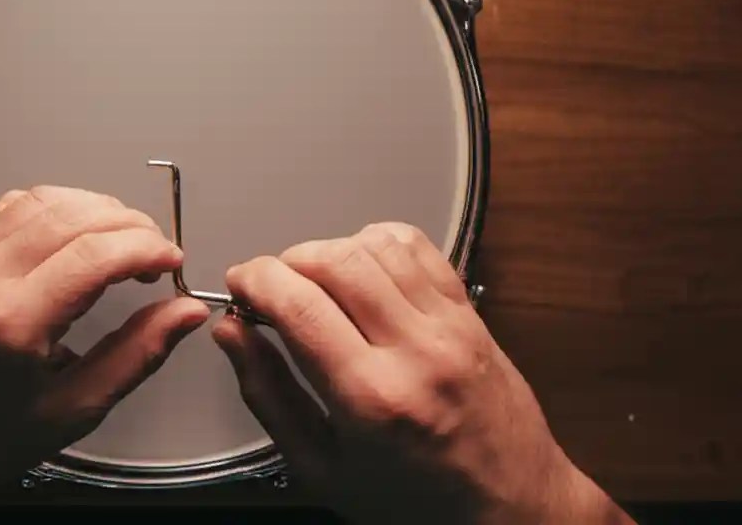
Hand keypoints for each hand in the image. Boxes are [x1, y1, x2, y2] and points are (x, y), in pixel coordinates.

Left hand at [0, 186, 210, 516]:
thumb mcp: (71, 411)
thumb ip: (136, 354)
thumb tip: (183, 313)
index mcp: (10, 324)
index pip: (96, 253)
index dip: (147, 248)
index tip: (171, 262)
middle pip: (74, 216)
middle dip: (129, 225)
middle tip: (155, 253)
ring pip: (42, 199)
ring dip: (94, 208)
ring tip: (122, 241)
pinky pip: (9, 207)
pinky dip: (54, 207)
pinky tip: (76, 232)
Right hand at [214, 222, 632, 524]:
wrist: (509, 507)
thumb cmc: (415, 501)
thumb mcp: (321, 469)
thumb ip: (269, 395)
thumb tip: (231, 332)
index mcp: (372, 399)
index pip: (299, 303)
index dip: (255, 280)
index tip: (239, 285)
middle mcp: (416, 351)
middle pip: (335, 260)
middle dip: (285, 261)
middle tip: (269, 288)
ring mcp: (449, 326)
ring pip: (376, 244)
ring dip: (329, 250)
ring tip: (313, 282)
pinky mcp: (469, 313)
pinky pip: (417, 247)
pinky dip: (376, 244)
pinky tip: (360, 272)